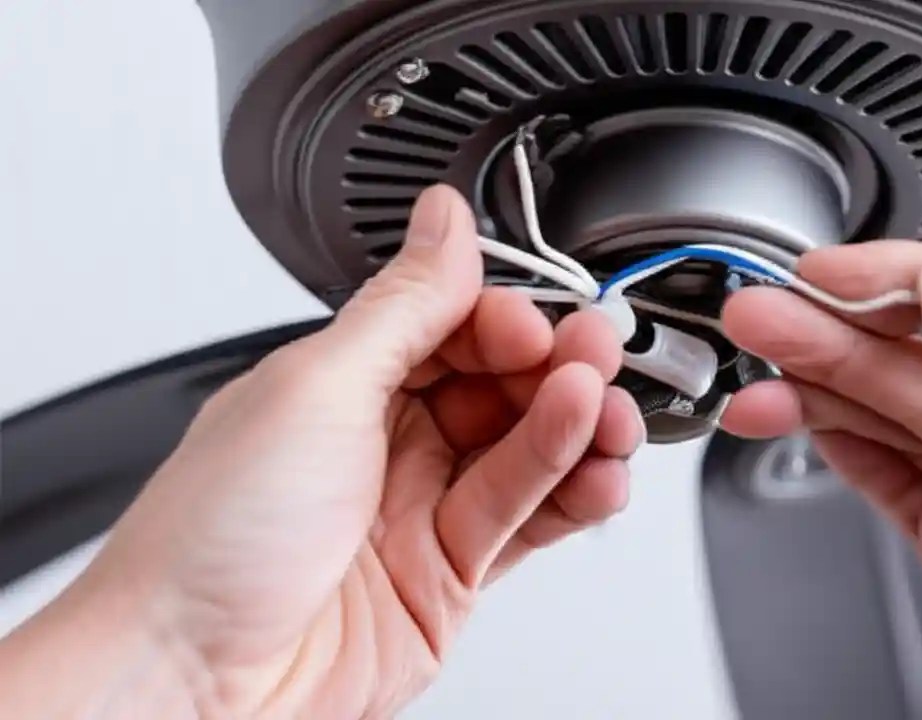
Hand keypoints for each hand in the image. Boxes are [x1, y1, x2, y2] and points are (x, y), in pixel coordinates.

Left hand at [0, 187, 642, 717]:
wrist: (191, 680)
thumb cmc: (211, 540)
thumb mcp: (317, 387)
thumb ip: (404, 304)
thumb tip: (444, 216)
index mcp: (345, 380)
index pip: (454, 326)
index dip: (507, 321)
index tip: (539, 325)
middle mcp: (386, 439)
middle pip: (502, 385)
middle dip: (559, 368)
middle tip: (595, 358)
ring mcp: (421, 508)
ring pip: (527, 451)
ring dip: (579, 428)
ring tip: (607, 417)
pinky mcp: (451, 574)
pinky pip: (532, 520)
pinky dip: (577, 495)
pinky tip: (602, 476)